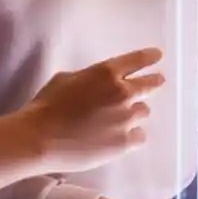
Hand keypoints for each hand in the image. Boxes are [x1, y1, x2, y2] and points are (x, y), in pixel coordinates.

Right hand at [21, 48, 164, 171]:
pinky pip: (140, 136)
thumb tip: (97, 82)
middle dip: (154, 81)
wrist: (40, 139)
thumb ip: (88, 77)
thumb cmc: (46, 106)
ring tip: (124, 118)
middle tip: (158, 81)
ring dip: (136, 112)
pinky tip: (125, 137)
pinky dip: (134, 135)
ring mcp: (125, 118)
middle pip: (150, 84)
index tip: (157, 56)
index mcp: (106, 73)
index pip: (137, 60)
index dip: (149, 57)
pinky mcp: (124, 142)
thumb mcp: (66, 79)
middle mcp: (122, 92)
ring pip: (144, 111)